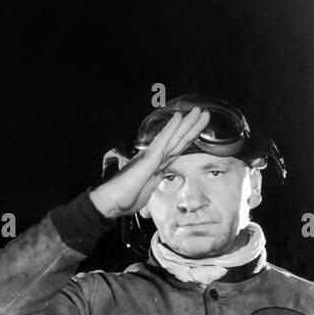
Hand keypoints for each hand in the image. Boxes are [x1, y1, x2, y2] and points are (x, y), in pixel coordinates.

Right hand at [89, 106, 209, 218]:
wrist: (110, 204)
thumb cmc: (122, 201)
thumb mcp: (143, 197)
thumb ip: (150, 189)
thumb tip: (151, 190)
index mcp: (155, 168)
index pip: (175, 151)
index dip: (186, 139)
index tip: (196, 129)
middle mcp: (155, 159)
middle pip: (178, 141)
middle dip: (192, 127)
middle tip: (204, 113)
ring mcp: (152, 157)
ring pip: (174, 138)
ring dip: (187, 123)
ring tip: (199, 110)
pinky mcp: (148, 159)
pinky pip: (163, 141)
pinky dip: (171, 128)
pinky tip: (178, 117)